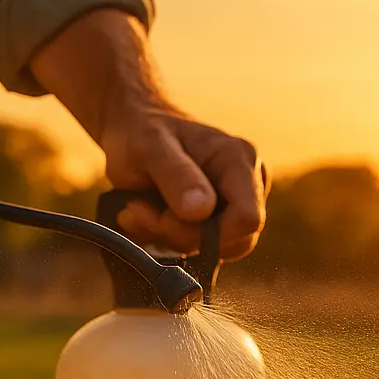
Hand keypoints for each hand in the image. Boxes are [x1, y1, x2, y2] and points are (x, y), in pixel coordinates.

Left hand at [30, 9, 267, 259]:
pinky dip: (165, 238)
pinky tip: (143, 214)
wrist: (131, 129)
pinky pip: (199, 249)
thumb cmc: (141, 131)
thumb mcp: (150, 147)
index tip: (165, 217)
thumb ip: (176, 175)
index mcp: (239, 160)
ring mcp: (234, 204)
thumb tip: (202, 210)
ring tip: (138, 207)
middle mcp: (247, 183)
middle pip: (232, 241)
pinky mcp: (217, 220)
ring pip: (214, 250)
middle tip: (141, 209)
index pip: (247, 219)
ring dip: (167, 236)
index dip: (209, 234)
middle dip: (181, 235)